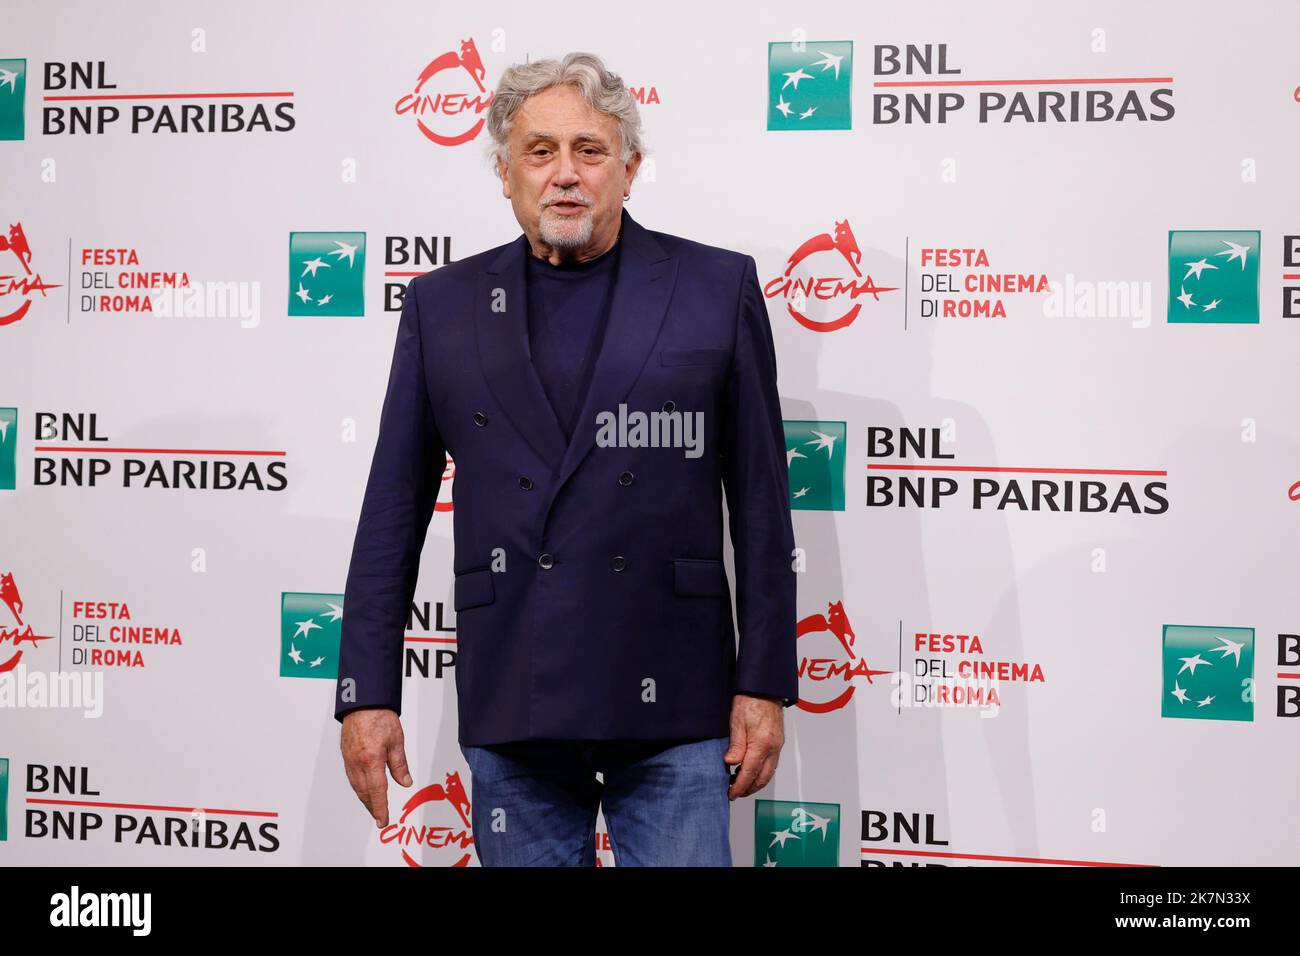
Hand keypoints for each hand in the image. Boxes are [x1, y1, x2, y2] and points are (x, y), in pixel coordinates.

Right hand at [340, 708, 411, 826]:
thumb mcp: (397, 741)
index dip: (380, 808)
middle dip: (372, 807)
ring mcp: (349, 759)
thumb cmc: (379, 716)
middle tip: (380, 817)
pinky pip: (351, 776)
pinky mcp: (346, 754)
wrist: (363, 702)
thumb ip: (400, 765)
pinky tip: (364, 789)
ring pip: (356, 786)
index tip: (383, 820)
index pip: (377, 792)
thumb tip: (405, 782)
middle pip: (364, 792)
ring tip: (373, 807)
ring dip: (365, 799)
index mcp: (371, 760)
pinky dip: (358, 787)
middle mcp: (357, 762)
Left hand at [723, 693, 783, 799]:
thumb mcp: (736, 722)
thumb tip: (731, 763)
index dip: (739, 787)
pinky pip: (772, 764)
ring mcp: (778, 745)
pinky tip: (752, 770)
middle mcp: (773, 748)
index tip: (731, 794)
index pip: (749, 773)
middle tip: (735, 792)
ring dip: (756, 782)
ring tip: (741, 784)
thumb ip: (736, 745)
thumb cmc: (749, 700)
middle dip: (749, 789)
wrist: (764, 688)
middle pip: (763, 778)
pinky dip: (762, 772)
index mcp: (762, 744)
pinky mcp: (778, 742)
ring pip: (769, 773)